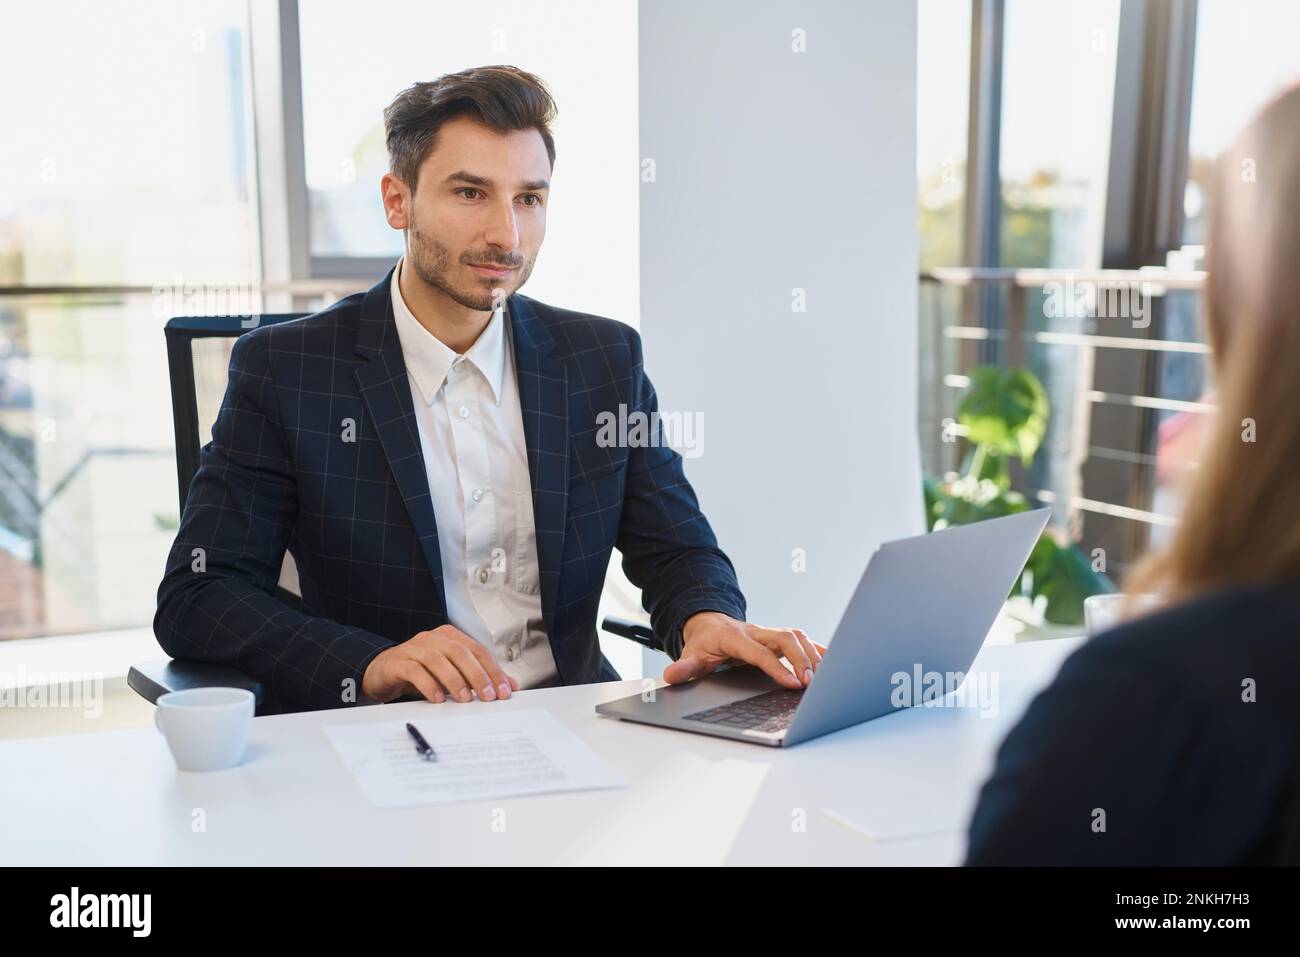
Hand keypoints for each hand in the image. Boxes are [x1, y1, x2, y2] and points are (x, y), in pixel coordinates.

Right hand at [362, 624, 519, 703]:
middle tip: (488, 696)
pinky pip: (414, 670)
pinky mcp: (397, 662)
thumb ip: (478, 677)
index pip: (478, 650)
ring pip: (438, 660)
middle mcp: (433, 638)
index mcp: (450, 637)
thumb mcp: (452, 674)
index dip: (493, 670)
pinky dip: (428, 684)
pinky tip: (438, 698)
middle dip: (477, 675)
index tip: (504, 690)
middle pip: (460, 652)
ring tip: (465, 698)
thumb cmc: (421, 672)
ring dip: (454, 680)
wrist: (383, 672)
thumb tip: (509, 686)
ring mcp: (414, 648)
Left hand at [663, 612, 825, 689]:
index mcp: (735, 638)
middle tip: (811, 682)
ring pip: (796, 636)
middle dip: (801, 659)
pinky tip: (831, 663)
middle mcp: (756, 631)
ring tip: (825, 677)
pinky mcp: (777, 636)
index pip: (760, 653)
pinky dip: (817, 649)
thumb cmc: (702, 643)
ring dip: (812, 654)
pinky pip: (802, 639)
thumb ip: (683, 667)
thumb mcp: (690, 655)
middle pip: (785, 638)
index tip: (792, 683)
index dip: (777, 667)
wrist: (708, 623)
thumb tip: (670, 676)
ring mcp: (768, 632)